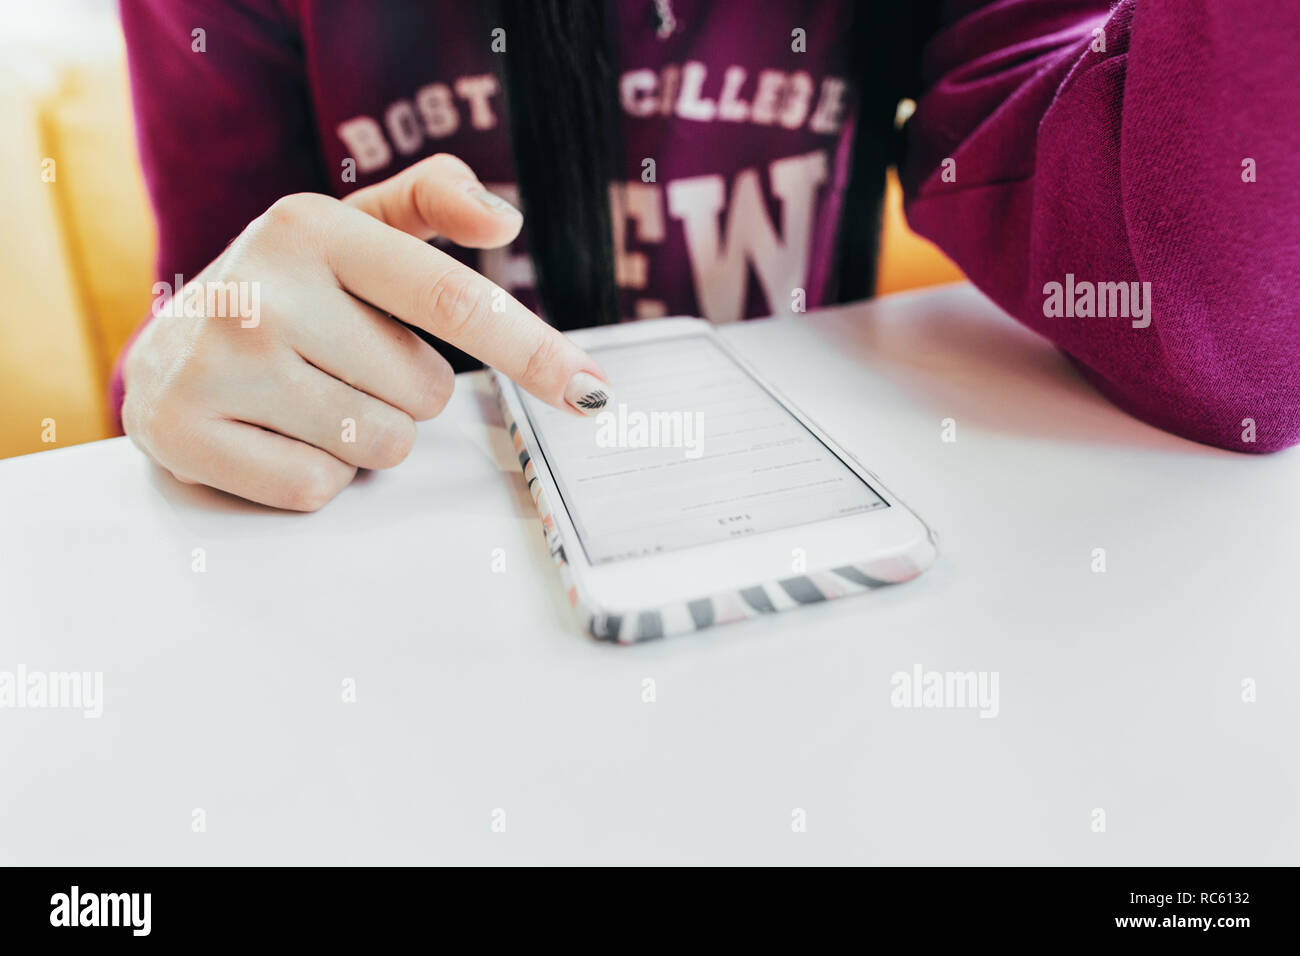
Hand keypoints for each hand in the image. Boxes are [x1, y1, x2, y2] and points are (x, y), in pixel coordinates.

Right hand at [121, 154, 611, 510]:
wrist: (160, 351)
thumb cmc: (281, 291)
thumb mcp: (347, 228)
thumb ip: (428, 203)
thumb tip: (504, 219)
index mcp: (312, 227)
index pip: (452, 301)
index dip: (533, 350)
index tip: (592, 393)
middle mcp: (262, 290)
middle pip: (424, 392)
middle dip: (401, 392)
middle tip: (338, 364)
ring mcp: (217, 364)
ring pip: (379, 446)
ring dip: (361, 436)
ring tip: (305, 399)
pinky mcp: (183, 435)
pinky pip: (319, 487)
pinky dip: (312, 475)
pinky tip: (270, 435)